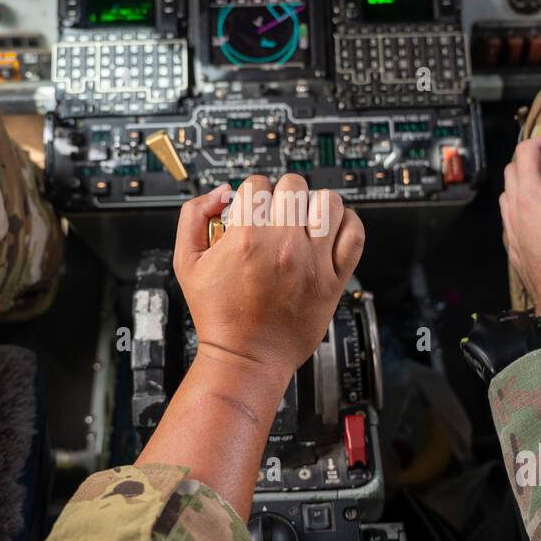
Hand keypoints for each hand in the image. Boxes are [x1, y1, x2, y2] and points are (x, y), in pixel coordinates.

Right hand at [174, 173, 364, 380]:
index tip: (252, 208)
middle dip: (281, 194)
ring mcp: (313, 262)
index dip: (251, 193)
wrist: (246, 358)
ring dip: (315, 204)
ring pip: (328, 202)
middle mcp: (283, 245)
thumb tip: (221, 192)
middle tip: (276, 214)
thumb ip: (193, 216)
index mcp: (247, 238)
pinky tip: (330, 228)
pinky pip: (354, 234)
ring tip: (304, 219)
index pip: (257, 183)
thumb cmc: (218, 316)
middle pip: (293, 185)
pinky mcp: (334, 280)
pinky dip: (346, 223)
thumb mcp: (187, 262)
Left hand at [500, 132, 540, 315]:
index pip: (525, 153)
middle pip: (515, 170)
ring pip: (512, 193)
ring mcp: (512, 230)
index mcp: (529, 198)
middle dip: (536, 159)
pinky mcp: (516, 246)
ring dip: (530, 181)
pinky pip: (514, 215)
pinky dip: (528, 204)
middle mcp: (514, 212)